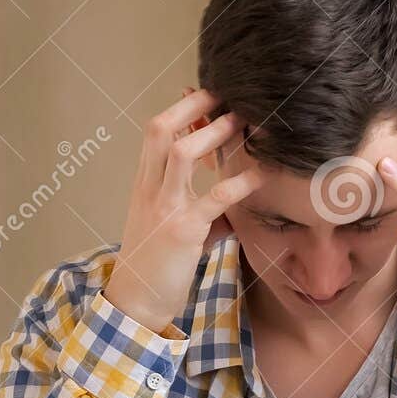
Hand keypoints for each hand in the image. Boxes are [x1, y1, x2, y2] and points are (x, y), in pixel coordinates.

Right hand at [102, 88, 262, 332]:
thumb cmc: (156, 265)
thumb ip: (198, 207)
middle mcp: (149, 190)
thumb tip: (233, 197)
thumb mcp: (170, 227)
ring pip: (182, 153)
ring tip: (242, 122)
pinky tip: (260, 175)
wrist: (136, 302)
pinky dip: (240, 182)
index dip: (181, 109)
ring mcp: (164, 208)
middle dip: (193, 106)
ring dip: (214, 133)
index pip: (155, 133)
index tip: (207, 97)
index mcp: (144, 185)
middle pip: (160, 129)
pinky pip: (214, 198)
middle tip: (227, 94)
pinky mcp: (183, 231)